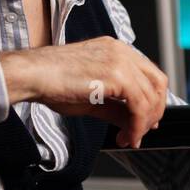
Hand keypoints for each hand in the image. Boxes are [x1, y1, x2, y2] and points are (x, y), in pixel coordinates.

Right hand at [0, 36, 167, 149]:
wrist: (31, 75)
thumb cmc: (51, 83)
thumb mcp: (92, 98)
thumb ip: (116, 108)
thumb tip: (132, 123)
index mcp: (116, 51)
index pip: (149, 75)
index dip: (153, 100)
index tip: (147, 120)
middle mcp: (122, 51)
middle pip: (158, 84)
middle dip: (154, 112)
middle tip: (141, 132)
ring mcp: (121, 60)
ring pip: (151, 97)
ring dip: (143, 124)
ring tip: (129, 138)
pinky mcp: (117, 74)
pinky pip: (139, 105)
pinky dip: (137, 125)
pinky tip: (126, 136)